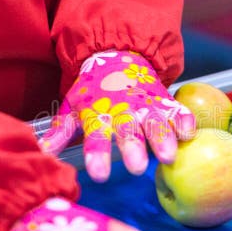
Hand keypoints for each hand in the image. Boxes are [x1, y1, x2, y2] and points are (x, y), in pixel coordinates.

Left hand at [39, 50, 194, 181]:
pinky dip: (184, 121)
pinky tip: (189, 134)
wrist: (118, 55)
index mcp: (98, 115)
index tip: (99, 175)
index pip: (96, 138)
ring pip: (156, 124)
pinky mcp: (165, 101)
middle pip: (128, 133)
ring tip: (168, 157)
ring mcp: (146, 106)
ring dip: (162, 140)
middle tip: (136, 168)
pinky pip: (177, 111)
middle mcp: (123, 112)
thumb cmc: (94, 89)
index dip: (97, 156)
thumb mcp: (74, 107)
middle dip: (132, 149)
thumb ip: (61, 131)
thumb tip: (41, 152)